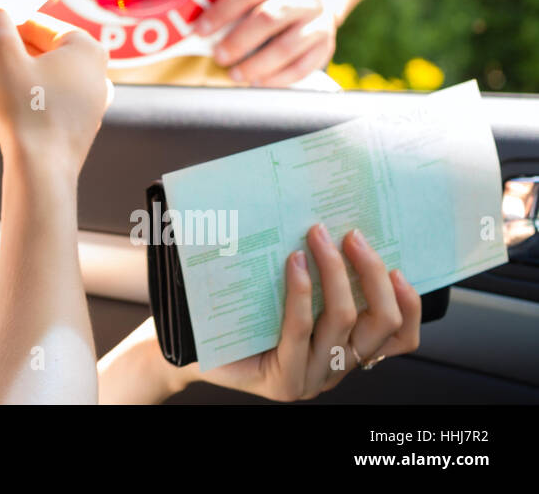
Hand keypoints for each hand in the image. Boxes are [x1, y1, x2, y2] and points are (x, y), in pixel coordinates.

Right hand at [0, 3, 111, 183]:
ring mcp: (82, 101)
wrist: (39, 173)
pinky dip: (9, 89)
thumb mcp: (3, 56)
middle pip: (30, 48)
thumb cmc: (27, 110)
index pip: (34, 22)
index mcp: (84, 48)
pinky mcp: (69, 124)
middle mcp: (91, 72)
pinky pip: (36, 96)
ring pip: (30, 73)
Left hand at [181, 223, 421, 401]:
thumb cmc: (243, 316)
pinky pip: (301, 329)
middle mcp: (336, 367)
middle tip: (352, 235)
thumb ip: (318, 275)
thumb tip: (333, 223)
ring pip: (343, 321)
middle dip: (371, 273)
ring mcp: (312, 377)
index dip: (409, 303)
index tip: (398, 265)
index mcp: (348, 349)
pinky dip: (302, 292)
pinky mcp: (284, 380)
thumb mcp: (289, 294)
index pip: (400, 337)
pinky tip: (294, 264)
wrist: (196, 351)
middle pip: (381, 323)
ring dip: (335, 271)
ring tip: (318, 236)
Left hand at [192, 0, 343, 86]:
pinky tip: (258, 81)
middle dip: (238, 40)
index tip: (200, 30)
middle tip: (218, 57)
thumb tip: (198, 25)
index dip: (222, 11)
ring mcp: (321, 21)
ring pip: (286, 46)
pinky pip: (302, 68)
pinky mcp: (327, 47)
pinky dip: (277, 78)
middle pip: (269, 17)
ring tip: (235, 74)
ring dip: (256, 64)